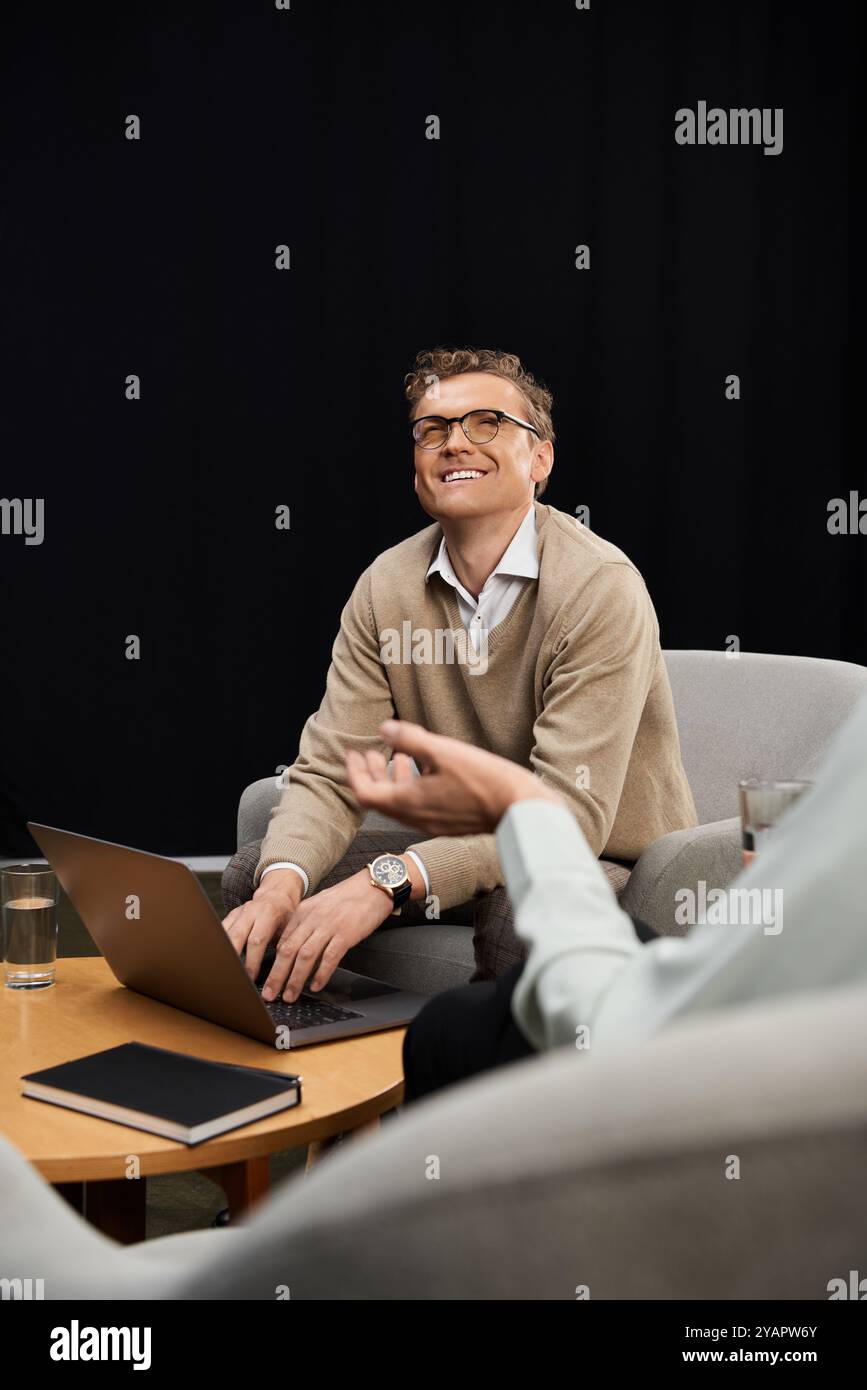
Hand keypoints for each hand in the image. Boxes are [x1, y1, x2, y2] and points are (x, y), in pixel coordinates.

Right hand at [222, 868, 304, 983]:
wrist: (277, 894)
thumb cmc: (285, 914)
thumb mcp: (289, 928)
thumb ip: (283, 945)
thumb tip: (281, 970)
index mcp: (268, 913)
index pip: (257, 940)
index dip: (252, 961)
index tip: (250, 978)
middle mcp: (251, 911)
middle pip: (236, 937)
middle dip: (233, 959)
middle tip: (233, 977)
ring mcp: (238, 912)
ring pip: (224, 934)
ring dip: (222, 953)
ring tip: (222, 971)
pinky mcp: (230, 916)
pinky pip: (220, 931)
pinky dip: (218, 945)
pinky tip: (217, 959)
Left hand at [259, 868, 397, 1002]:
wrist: (373, 887)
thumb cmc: (348, 897)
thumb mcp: (319, 905)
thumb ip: (304, 923)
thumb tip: (290, 944)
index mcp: (303, 912)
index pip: (282, 942)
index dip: (273, 964)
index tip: (268, 980)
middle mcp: (312, 919)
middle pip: (288, 951)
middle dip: (276, 976)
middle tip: (269, 994)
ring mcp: (329, 926)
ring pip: (305, 956)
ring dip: (295, 979)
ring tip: (290, 996)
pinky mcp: (346, 934)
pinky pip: (330, 957)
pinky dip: (321, 974)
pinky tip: (316, 986)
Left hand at [346, 719, 565, 834]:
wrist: (519, 809)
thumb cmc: (484, 780)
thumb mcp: (442, 751)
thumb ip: (410, 740)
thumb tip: (385, 729)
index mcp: (408, 803)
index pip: (365, 792)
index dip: (355, 772)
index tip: (353, 753)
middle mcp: (416, 818)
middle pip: (380, 799)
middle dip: (371, 774)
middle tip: (368, 753)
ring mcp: (433, 823)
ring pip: (400, 803)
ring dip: (392, 778)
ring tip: (395, 756)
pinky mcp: (449, 822)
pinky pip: (419, 805)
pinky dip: (411, 786)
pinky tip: (426, 768)